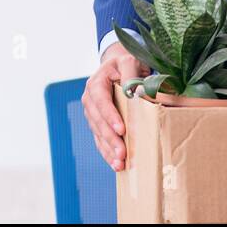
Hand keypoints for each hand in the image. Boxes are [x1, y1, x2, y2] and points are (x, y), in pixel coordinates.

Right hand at [82, 42, 149, 170]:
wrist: (120, 66)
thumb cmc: (126, 64)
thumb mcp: (129, 62)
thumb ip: (130, 74)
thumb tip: (135, 93)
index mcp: (96, 83)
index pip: (101, 101)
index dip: (109, 116)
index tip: (121, 129)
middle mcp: (90, 99)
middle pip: (98, 121)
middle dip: (110, 138)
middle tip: (122, 153)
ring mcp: (93, 113)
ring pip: (98, 133)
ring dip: (109, 149)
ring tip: (120, 163)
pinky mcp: (98, 123)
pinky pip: (100, 139)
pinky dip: (107, 152)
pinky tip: (115, 164)